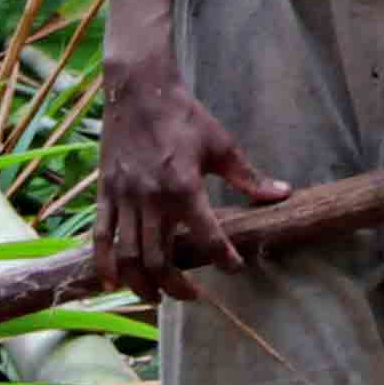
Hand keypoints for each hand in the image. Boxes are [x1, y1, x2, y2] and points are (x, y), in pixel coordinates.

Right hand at [96, 62, 288, 297]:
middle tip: (191, 295)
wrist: (139, 88)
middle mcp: (151, 198)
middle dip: (176, 286)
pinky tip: (111, 284)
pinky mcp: (104, 192)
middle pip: (159, 259)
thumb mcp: (221, 145)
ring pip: (128, 256)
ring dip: (142, 284)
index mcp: (183, 186)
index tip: (234, 268)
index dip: (223, 258)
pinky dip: (104, 264)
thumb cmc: (183, 115)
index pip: (206, 236)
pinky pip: (100, 236)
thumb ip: (248, 176)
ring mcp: (124, 197)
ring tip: (156, 296)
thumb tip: (283, 194)